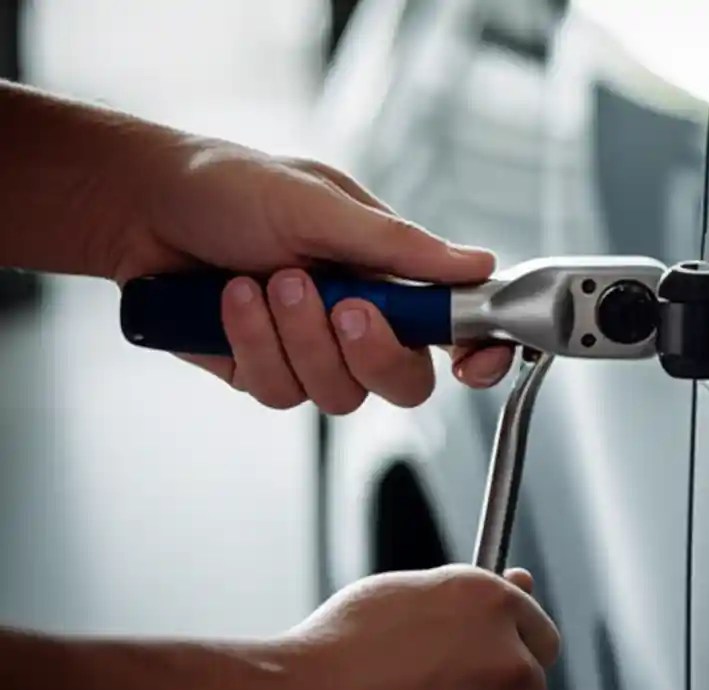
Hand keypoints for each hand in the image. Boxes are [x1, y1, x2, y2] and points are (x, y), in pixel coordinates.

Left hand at [111, 137, 513, 411]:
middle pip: (405, 382)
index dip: (476, 352)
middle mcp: (360, 319)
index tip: (470, 360)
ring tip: (266, 281)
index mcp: (391, 273)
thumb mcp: (320, 203)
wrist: (140, 208)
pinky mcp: (264, 372)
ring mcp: (312, 352)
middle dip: (375, 352)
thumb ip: (398, 245)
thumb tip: (478, 264)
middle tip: (346, 307)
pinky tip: (232, 301)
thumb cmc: (231, 187)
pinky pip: (280, 392)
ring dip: (301, 339)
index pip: (455, 326)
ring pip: (340, 394)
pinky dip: (254, 344)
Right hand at [275, 564, 559, 689]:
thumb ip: (472, 592)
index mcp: (491, 601)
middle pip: (534, 679)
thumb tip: (522, 582)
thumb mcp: (409, 594)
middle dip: (501, 684)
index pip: (540, 633)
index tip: (494, 659)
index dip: (514, 647)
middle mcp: (507, 651)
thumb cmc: (341, 647)